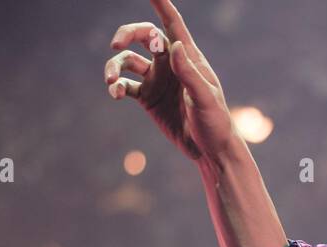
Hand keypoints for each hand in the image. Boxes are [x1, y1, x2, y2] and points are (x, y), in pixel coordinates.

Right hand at [104, 0, 234, 163]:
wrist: (210, 151)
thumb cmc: (216, 124)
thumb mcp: (205, 99)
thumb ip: (189, 73)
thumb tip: (172, 46)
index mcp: (188, 58)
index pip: (173, 24)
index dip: (160, 4)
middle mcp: (170, 65)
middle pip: (144, 36)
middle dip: (127, 34)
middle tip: (116, 44)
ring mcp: (158, 80)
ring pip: (128, 61)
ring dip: (115, 66)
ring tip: (111, 79)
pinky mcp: (148, 98)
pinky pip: (125, 85)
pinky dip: (116, 86)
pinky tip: (114, 93)